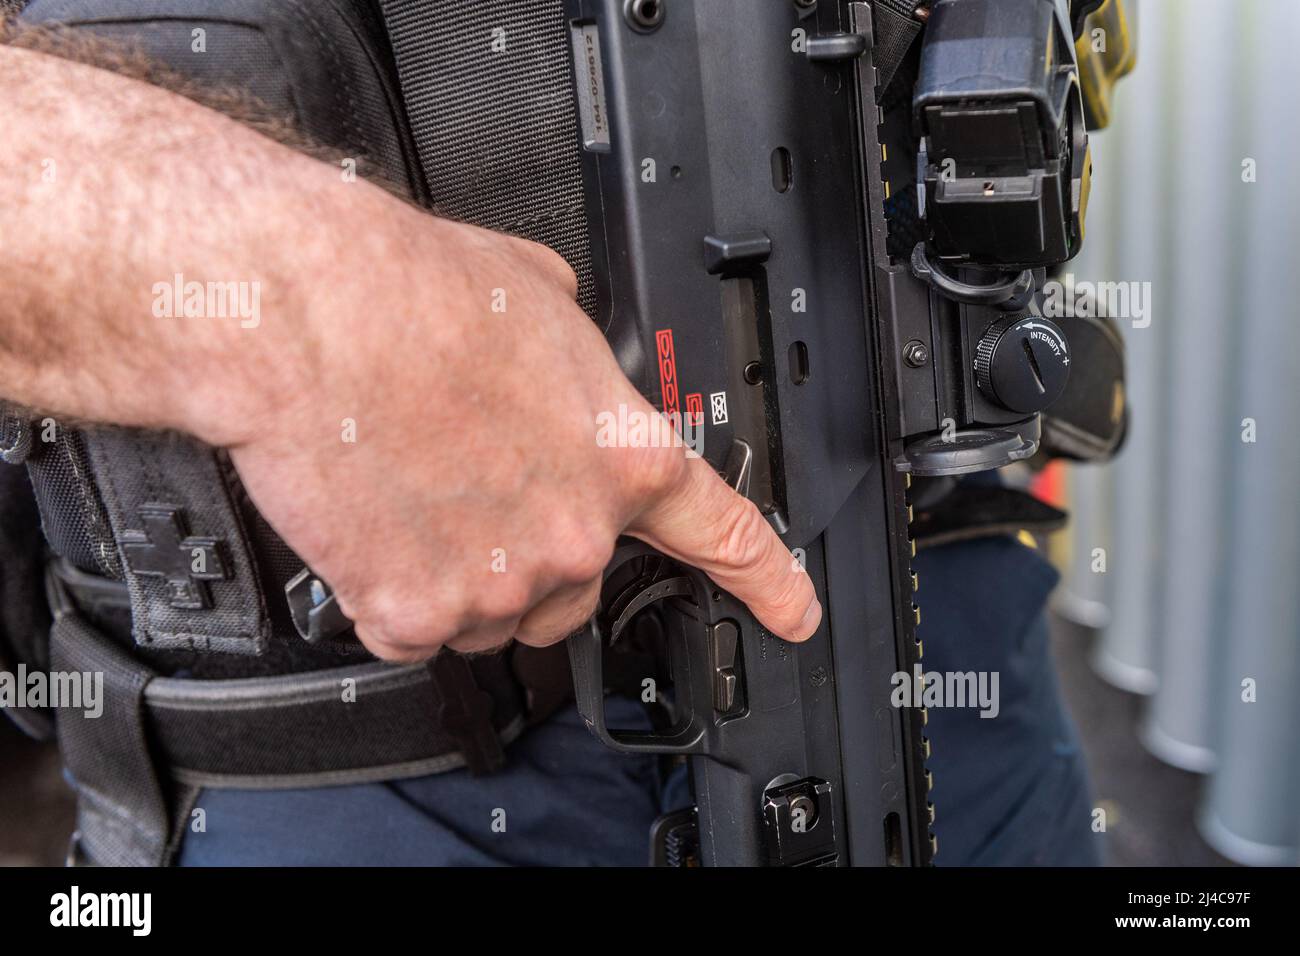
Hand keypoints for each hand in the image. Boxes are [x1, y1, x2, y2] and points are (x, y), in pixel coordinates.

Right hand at [225, 210, 821, 660]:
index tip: (790, 610)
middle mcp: (574, 532)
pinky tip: (377, 522)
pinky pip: (415, 628)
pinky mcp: (417, 613)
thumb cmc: (411, 294)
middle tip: (473, 490)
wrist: (308, 315)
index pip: (722, 533)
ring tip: (416, 491)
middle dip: (531, 556)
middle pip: (573, 587)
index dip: (765, 579)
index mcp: (623, 455)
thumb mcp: (542, 297)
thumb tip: (561, 365)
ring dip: (460, 575)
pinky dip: (392, 590)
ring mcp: (498, 583)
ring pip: (492, 615)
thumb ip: (577, 362)